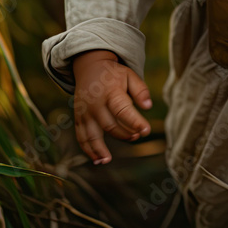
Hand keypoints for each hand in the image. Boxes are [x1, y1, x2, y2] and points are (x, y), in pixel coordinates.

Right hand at [72, 49, 152, 164]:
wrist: (89, 68)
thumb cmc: (114, 74)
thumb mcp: (130, 75)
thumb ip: (140, 90)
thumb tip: (148, 106)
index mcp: (110, 92)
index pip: (123, 110)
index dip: (135, 122)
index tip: (146, 131)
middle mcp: (95, 104)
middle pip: (110, 125)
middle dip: (124, 134)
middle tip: (137, 136)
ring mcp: (85, 112)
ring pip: (92, 135)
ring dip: (101, 149)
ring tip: (108, 160)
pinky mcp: (79, 118)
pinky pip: (81, 137)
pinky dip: (88, 150)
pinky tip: (98, 160)